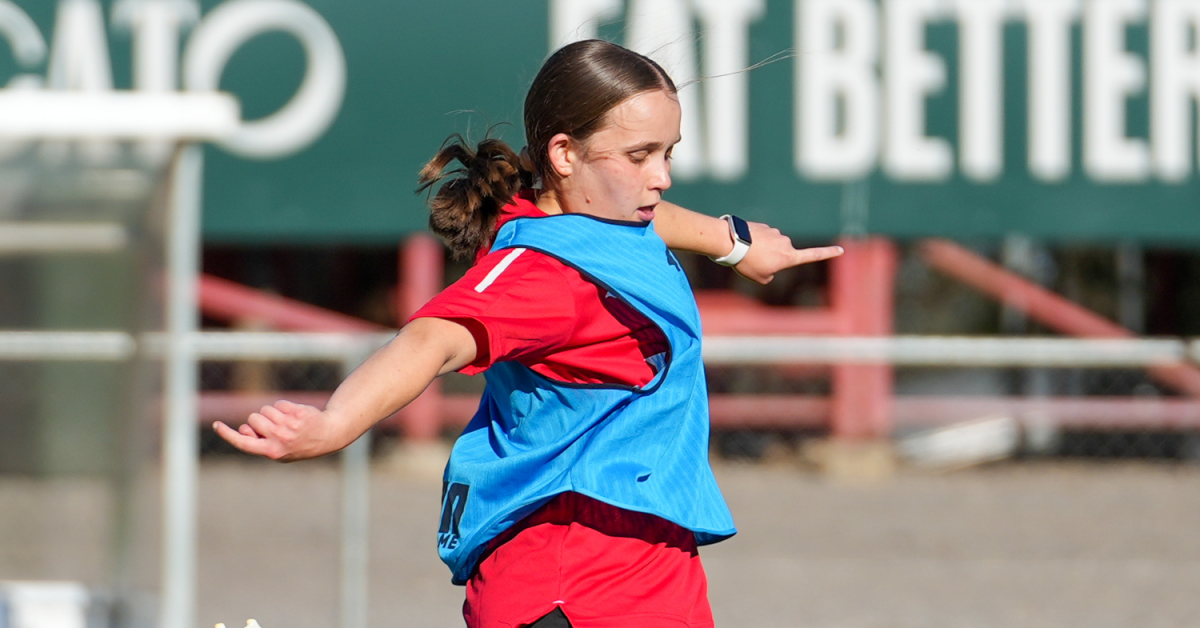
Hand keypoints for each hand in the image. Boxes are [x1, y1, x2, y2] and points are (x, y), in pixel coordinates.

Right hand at [213, 399, 343, 461]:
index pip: (243, 443)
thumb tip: (244, 428)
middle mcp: (279, 439)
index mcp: (272, 452)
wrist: (328, 435)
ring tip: (287, 422)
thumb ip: (259, 443)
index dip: (228, 434)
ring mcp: (289, 425)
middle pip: (253, 419)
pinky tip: (296, 415)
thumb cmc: (300, 444)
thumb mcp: (280, 452)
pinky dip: (284, 407)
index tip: (217, 424)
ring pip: (265, 410)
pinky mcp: (297, 413)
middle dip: (259, 420)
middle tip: (275, 427)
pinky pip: (278, 404)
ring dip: (272, 413)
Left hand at [734, 222, 843, 283]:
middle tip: (755, 263)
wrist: (733, 241)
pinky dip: (756, 242)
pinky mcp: (764, 226)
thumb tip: (771, 263)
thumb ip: (771, 274)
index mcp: (789, 256)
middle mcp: (786, 243)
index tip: (840, 250)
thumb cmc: (747, 263)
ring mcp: (775, 233)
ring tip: (748, 253)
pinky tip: (745, 244)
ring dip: (762, 251)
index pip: (813, 255)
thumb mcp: (760, 278)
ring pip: (771, 246)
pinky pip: (762, 238)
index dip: (828, 254)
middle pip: (782, 255)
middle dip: (771, 260)